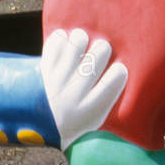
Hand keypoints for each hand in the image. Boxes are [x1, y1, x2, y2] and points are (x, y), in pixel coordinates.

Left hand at [42, 27, 127, 150]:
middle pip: (94, 62)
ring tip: (83, 39)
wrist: (38, 125)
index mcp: (89, 111)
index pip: (111, 85)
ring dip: (81, 39)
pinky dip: (60, 39)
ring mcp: (55, 80)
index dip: (119, 72)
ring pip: (74, 48)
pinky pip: (53, 46)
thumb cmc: (73, 120)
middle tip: (102, 47)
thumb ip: (107, 101)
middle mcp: (72, 94)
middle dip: (102, 49)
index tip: (121, 68)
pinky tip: (65, 40)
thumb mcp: (93, 120)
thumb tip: (126, 74)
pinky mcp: (42, 69)